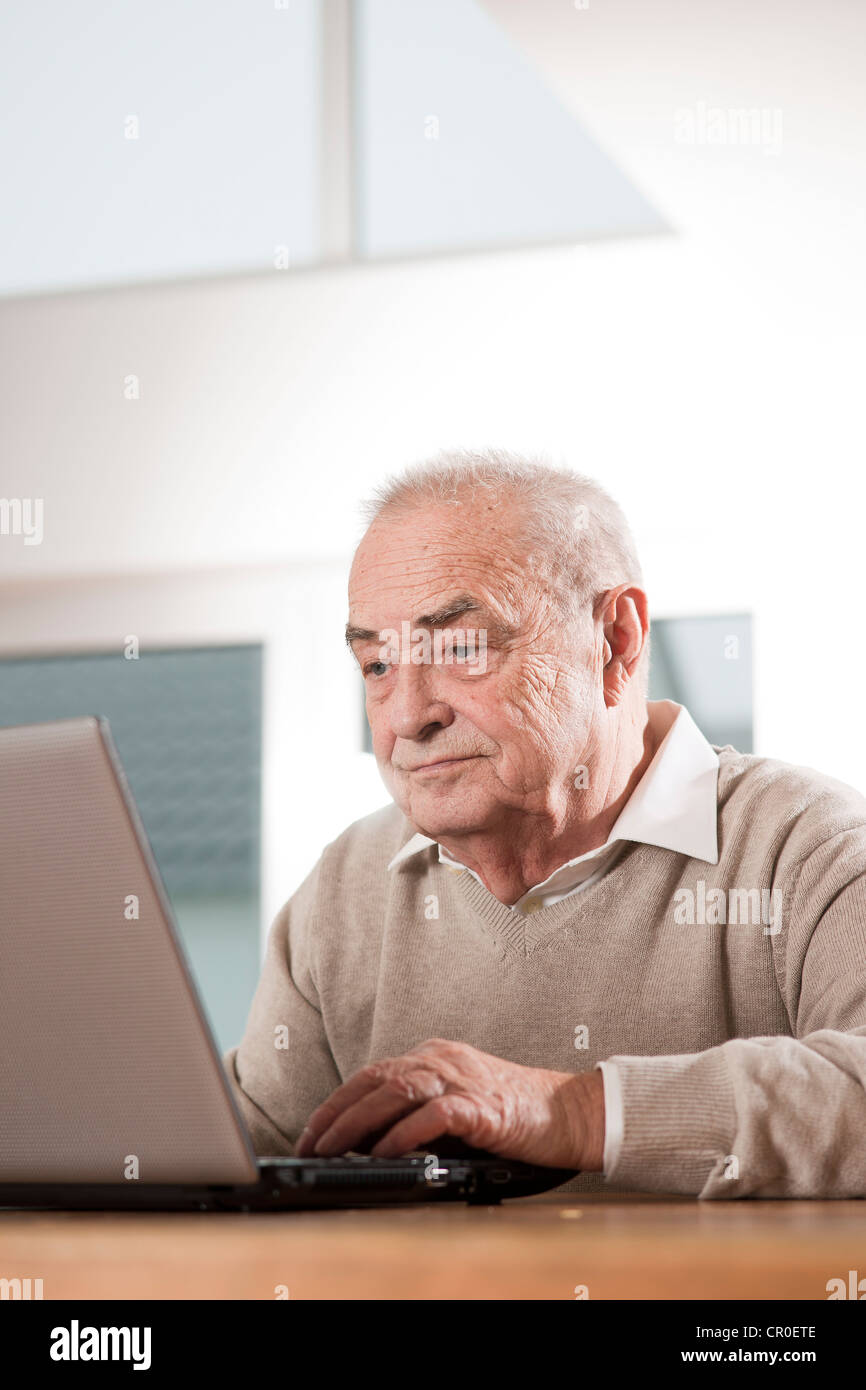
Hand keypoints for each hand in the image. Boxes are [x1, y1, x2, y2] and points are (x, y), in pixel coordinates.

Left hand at [294, 1038, 604, 1170]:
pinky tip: (383, 1152)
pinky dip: (403, 1134)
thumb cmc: (516, 1113)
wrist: (572, 1111)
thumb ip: (421, 1111)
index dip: (338, 1102)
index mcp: (436, 1056)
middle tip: (310, 1142)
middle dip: (336, 1113)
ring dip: (358, 1122)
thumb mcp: (459, 1102)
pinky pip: (433, 1115)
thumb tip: (371, 1141)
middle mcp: (444, 1060)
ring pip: (396, 1091)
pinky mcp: (482, 1105)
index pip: (374, 1073)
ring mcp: (463, 1079)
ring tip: (333, 1148)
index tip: (312, 1130)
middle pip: (376, 1079)